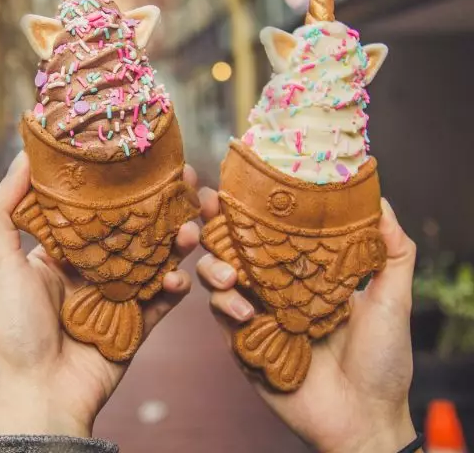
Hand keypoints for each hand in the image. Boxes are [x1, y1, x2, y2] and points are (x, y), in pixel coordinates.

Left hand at [0, 152, 199, 437]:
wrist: (41, 391)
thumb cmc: (15, 325)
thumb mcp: (0, 259)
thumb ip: (6, 206)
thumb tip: (24, 153)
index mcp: (59, 249)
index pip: (93, 205)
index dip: (117, 180)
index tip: (141, 153)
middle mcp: (90, 267)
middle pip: (134, 226)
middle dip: (162, 204)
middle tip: (188, 180)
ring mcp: (117, 294)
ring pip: (157, 257)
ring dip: (179, 240)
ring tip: (191, 228)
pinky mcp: (137, 323)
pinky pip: (164, 298)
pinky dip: (177, 285)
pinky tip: (180, 276)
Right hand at [197, 189, 416, 452]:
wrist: (365, 419)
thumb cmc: (384, 361)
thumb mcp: (394, 300)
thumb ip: (391, 252)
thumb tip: (380, 201)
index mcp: (305, 274)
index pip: (270, 233)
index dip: (249, 208)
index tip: (235, 183)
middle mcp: (274, 290)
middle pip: (232, 248)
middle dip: (214, 226)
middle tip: (208, 208)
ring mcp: (255, 316)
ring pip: (217, 279)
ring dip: (215, 268)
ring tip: (230, 275)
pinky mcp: (243, 346)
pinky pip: (221, 318)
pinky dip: (226, 309)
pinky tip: (246, 313)